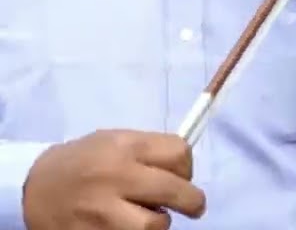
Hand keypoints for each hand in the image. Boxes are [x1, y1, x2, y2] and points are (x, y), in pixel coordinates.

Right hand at [24, 130, 205, 229]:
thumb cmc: (84, 161)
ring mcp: (102, 209)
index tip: (182, 175)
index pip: (179, 152)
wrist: (35, 188)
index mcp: (124, 147)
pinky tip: (127, 226)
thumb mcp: (115, 141)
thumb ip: (150, 151)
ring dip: (159, 224)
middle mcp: (115, 176)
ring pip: (155, 225)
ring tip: (148, 217)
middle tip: (193, 207)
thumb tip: (187, 169)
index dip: (187, 166)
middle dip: (193, 202)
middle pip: (176, 191)